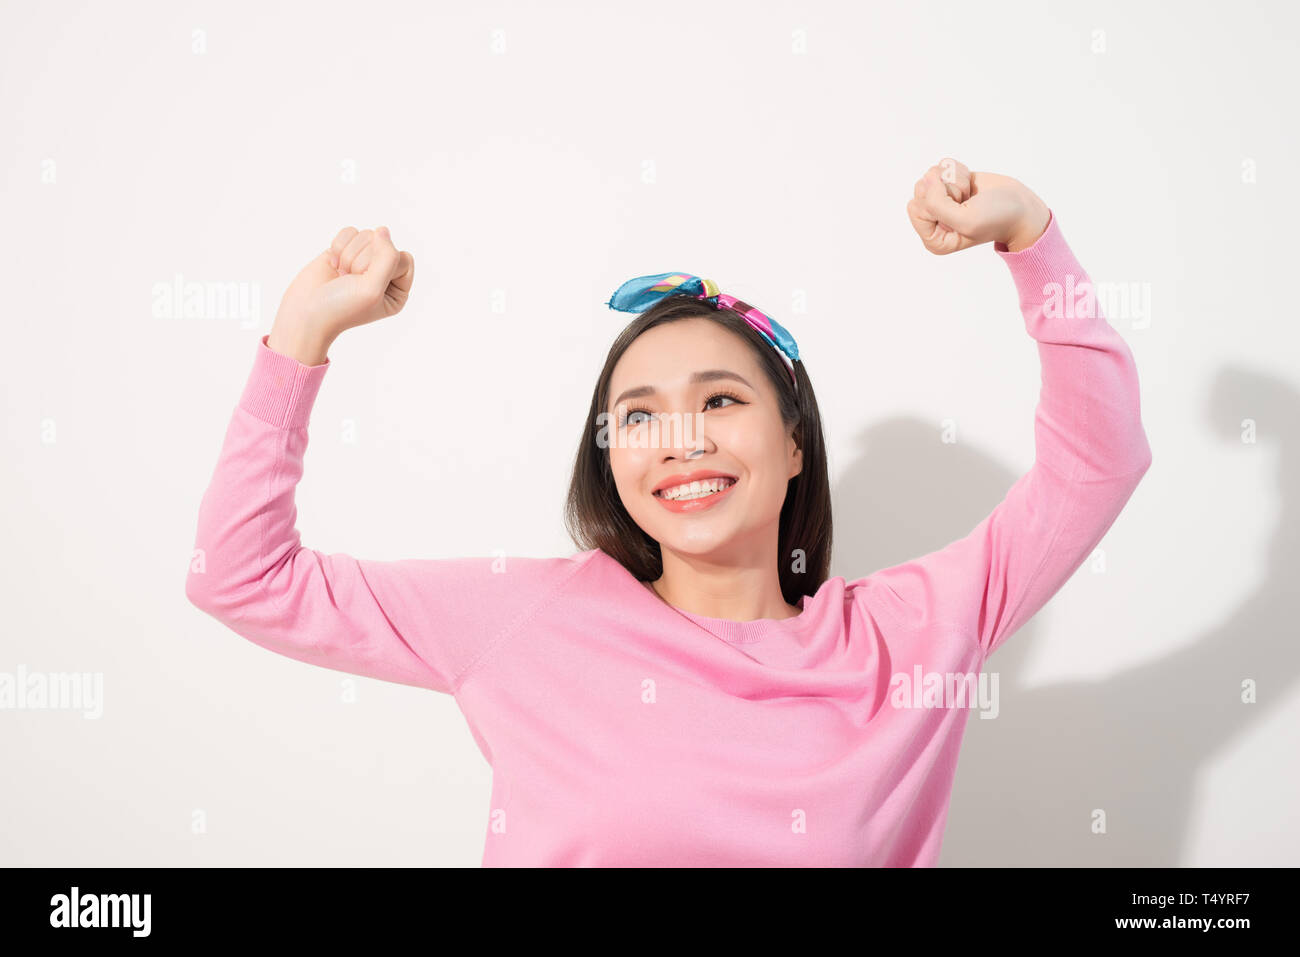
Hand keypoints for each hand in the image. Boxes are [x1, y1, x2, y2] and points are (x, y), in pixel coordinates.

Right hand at [267, 226, 414, 364]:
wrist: (305, 312)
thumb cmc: (340, 308)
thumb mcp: (373, 288)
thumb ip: (388, 257)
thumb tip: (383, 230)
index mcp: (398, 289)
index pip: (404, 258)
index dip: (382, 266)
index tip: (366, 282)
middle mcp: (384, 274)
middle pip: (384, 244)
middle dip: (361, 261)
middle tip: (349, 282)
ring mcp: (363, 261)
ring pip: (367, 235)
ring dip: (348, 255)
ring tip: (341, 276)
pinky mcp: (345, 251)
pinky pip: (350, 232)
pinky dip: (338, 246)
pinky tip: (333, 266)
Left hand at [905, 158, 1049, 254]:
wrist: (1021, 206)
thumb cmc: (996, 218)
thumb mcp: (965, 220)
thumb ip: (936, 204)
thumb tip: (925, 179)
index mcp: (933, 239)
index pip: (915, 207)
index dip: (938, 201)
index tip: (960, 208)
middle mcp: (932, 220)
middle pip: (922, 188)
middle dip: (948, 189)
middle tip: (967, 201)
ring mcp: (939, 201)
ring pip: (932, 175)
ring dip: (956, 181)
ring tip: (971, 196)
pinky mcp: (949, 184)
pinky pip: (943, 166)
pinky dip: (960, 171)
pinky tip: (971, 186)